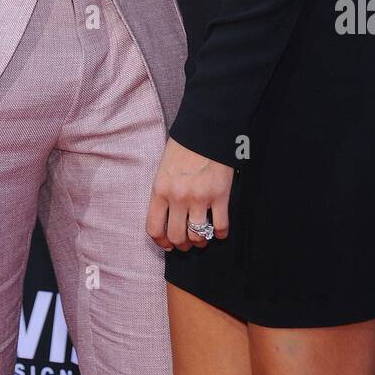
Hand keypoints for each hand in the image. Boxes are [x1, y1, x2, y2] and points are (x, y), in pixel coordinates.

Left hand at [146, 137, 233, 251]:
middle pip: (177, 237)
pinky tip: (219, 231)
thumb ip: (164, 193)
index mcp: (160, 189)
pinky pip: (220, 226)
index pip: (154, 228)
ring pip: (198, 236)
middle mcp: (178, 197)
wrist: (206, 129)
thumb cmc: (184, 147)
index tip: (168, 244)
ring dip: (201, 241)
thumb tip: (168, 219)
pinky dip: (220, 233)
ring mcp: (199, 197)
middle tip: (187, 244)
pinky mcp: (220, 195)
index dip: (161, 242)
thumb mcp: (164, 169)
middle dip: (182, 245)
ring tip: (203, 237)